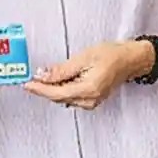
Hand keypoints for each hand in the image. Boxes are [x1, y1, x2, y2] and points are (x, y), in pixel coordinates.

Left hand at [24, 41, 152, 110]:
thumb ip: (62, 69)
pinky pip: (70, 97)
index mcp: (88, 89)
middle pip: (58, 97)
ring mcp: (91, 102)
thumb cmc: (112, 55)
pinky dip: (61, 90)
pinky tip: (57, 81)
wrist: (130, 59)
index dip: (39, 89)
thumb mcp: (84, 57)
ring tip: (42, 77)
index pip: (56, 93)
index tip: (27, 84)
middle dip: (43, 88)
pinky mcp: (91, 100)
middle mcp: (89, 100)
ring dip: (52, 89)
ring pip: (63, 98)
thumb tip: (43, 75)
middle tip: (30, 78)